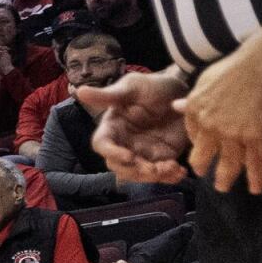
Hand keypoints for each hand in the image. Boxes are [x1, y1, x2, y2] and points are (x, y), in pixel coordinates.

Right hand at [89, 68, 194, 183]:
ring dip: (153, 176)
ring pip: (139, 174)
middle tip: (153, 168)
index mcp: (113, 127)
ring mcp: (143, 152)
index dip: (112, 153)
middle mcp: (124, 143)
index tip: (129, 155)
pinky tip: (180, 171)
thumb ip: (107, 95)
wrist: (183, 89)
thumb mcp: (131, 87)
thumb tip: (78, 91)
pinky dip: (170, 177)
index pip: (102, 145)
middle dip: (134, 171)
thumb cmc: (153, 86)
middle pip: (118, 166)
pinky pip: (162, 174)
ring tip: (172, 168)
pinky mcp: (163, 156)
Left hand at [175, 42, 261, 193]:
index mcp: (197, 111)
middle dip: (204, 168)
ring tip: (224, 188)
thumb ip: (193, 98)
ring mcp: (235, 136)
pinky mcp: (258, 139)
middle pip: (205, 155)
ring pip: (230, 164)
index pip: (194, 135)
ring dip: (227, 179)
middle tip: (206, 177)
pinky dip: (257, 179)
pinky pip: (257, 164)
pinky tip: (256, 189)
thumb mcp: (206, 80)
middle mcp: (212, 127)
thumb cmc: (238, 66)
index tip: (203, 151)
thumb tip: (175, 107)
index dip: (199, 144)